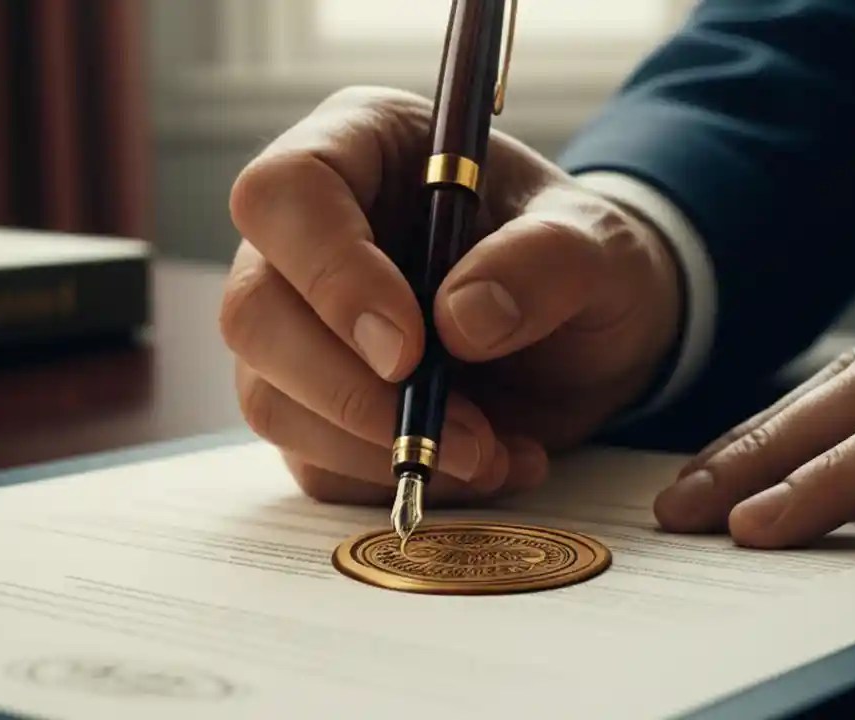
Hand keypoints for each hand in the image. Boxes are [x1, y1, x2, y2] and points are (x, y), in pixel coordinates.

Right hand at [220, 87, 681, 506]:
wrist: (590, 337)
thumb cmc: (581, 260)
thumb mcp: (600, 241)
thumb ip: (546, 260)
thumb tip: (461, 321)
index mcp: (360, 149)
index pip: (284, 194)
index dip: (330, 274)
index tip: (408, 349)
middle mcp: (307, 237)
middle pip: (254, 312)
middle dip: (349, 391)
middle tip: (461, 433)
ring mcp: (299, 325)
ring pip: (271, 399)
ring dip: (380, 449)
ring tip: (493, 452)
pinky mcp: (314, 405)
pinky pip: (315, 462)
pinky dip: (398, 481)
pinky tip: (484, 463)